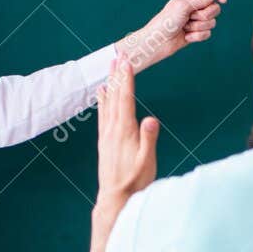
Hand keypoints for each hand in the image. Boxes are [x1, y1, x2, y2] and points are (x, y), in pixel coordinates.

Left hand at [94, 57, 157, 213]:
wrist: (115, 197)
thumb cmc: (135, 181)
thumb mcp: (146, 161)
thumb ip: (148, 140)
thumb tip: (150, 119)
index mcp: (125, 131)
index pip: (126, 99)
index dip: (127, 79)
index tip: (127, 61)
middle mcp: (113, 129)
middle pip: (116, 96)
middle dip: (118, 74)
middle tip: (119, 54)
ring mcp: (107, 134)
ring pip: (108, 102)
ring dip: (110, 82)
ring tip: (110, 66)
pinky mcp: (104, 140)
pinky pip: (103, 113)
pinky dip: (103, 100)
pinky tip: (102, 92)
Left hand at [115, 0, 225, 71]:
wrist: (159, 41)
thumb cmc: (167, 21)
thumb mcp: (183, 6)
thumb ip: (200, 0)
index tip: (223, 1)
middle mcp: (194, 7)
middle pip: (214, 8)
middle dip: (205, 14)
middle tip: (193, 17)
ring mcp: (195, 21)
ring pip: (211, 22)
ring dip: (198, 27)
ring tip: (186, 28)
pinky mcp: (196, 33)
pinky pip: (207, 34)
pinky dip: (197, 36)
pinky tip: (187, 37)